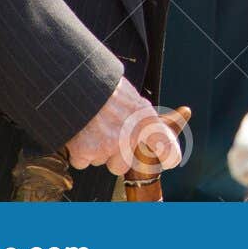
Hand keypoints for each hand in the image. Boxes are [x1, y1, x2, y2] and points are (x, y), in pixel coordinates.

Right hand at [64, 77, 181, 176]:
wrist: (79, 83)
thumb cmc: (104, 87)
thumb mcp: (131, 98)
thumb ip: (139, 117)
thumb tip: (145, 128)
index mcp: (146, 120)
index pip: (167, 147)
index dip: (168, 156)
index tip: (169, 161)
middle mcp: (130, 136)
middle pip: (122, 165)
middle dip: (112, 157)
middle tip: (105, 137)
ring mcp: (109, 146)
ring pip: (101, 162)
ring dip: (95, 152)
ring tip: (91, 129)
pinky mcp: (87, 152)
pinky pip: (82, 162)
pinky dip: (78, 152)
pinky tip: (79, 135)